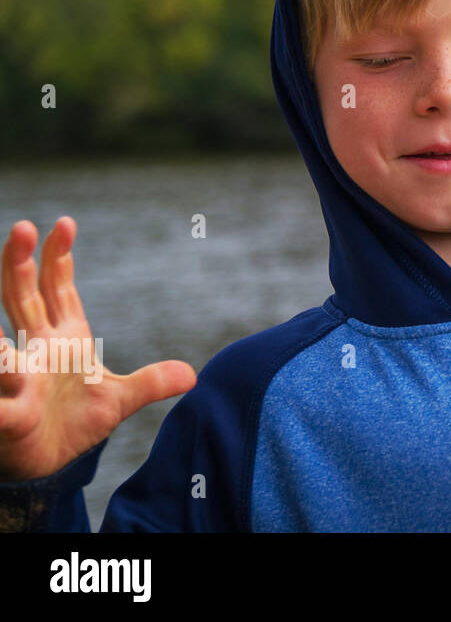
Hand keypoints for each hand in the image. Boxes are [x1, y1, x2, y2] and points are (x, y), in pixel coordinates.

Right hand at [0, 217, 196, 480]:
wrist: (48, 468)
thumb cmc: (73, 424)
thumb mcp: (118, 400)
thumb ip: (150, 383)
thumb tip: (192, 374)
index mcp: (62, 340)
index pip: (57, 290)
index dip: (58, 257)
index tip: (65, 223)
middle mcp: (34, 351)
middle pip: (22, 298)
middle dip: (18, 264)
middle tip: (22, 225)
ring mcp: (17, 379)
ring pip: (0, 345)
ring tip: (1, 286)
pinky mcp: (10, 416)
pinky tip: (0, 359)